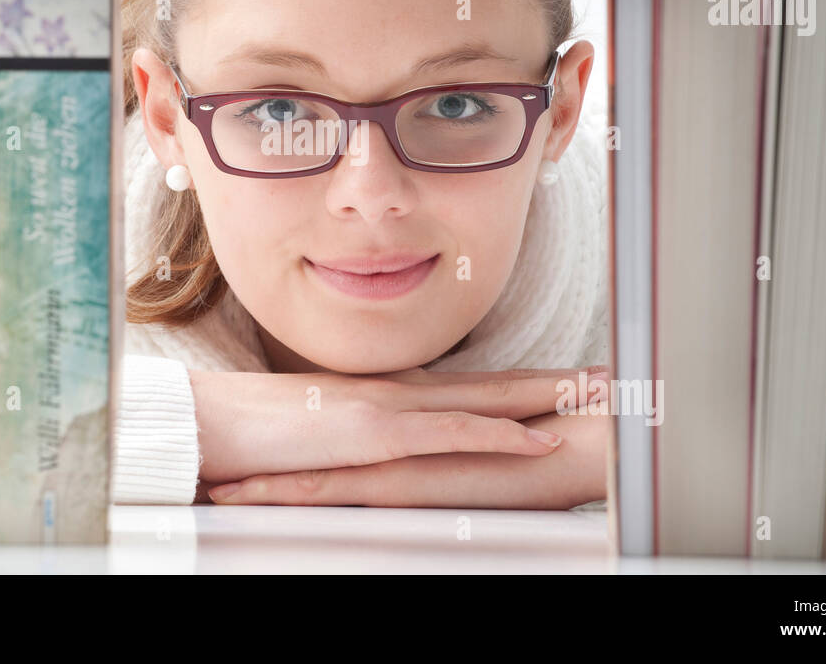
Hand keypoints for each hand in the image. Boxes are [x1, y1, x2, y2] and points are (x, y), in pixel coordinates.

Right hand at [188, 363, 608, 485]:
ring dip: (545, 399)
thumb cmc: (264, 433)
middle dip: (553, 381)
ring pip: (486, 400)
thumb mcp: (326, 434)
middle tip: (607, 378)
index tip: (564, 381)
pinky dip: (498, 434)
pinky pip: (450, 434)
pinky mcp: (378, 434)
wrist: (218, 424)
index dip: (520, 384)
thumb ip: (365, 436)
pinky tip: (535, 438)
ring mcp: (393, 409)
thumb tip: (390, 448)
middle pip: (493, 384)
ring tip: (596, 399)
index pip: (470, 386)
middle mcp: (402, 392)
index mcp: (391, 394)